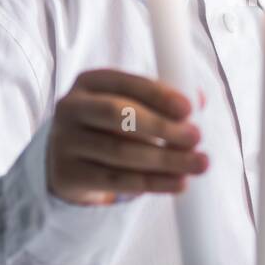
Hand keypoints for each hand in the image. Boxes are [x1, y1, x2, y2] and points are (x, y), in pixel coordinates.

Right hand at [45, 68, 208, 205]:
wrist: (70, 161)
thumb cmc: (110, 126)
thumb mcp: (130, 105)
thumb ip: (162, 100)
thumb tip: (199, 99)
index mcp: (90, 82)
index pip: (126, 83)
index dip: (158, 95)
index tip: (189, 109)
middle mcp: (71, 108)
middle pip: (117, 115)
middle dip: (161, 127)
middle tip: (195, 138)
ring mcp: (65, 142)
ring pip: (119, 152)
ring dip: (165, 159)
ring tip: (197, 163)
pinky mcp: (68, 174)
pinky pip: (116, 180)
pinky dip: (152, 183)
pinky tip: (178, 182)